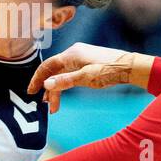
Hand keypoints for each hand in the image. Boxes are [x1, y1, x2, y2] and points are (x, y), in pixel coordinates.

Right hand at [28, 43, 150, 112]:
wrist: (130, 67)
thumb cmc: (109, 71)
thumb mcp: (86, 78)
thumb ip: (65, 81)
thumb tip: (46, 84)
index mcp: (71, 54)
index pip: (47, 65)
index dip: (37, 78)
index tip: (30, 92)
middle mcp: (73, 54)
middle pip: (54, 71)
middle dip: (49, 89)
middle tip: (47, 105)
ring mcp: (80, 58)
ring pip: (62, 74)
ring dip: (58, 89)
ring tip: (55, 106)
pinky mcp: (87, 63)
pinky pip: (70, 73)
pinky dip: (66, 84)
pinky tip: (64, 94)